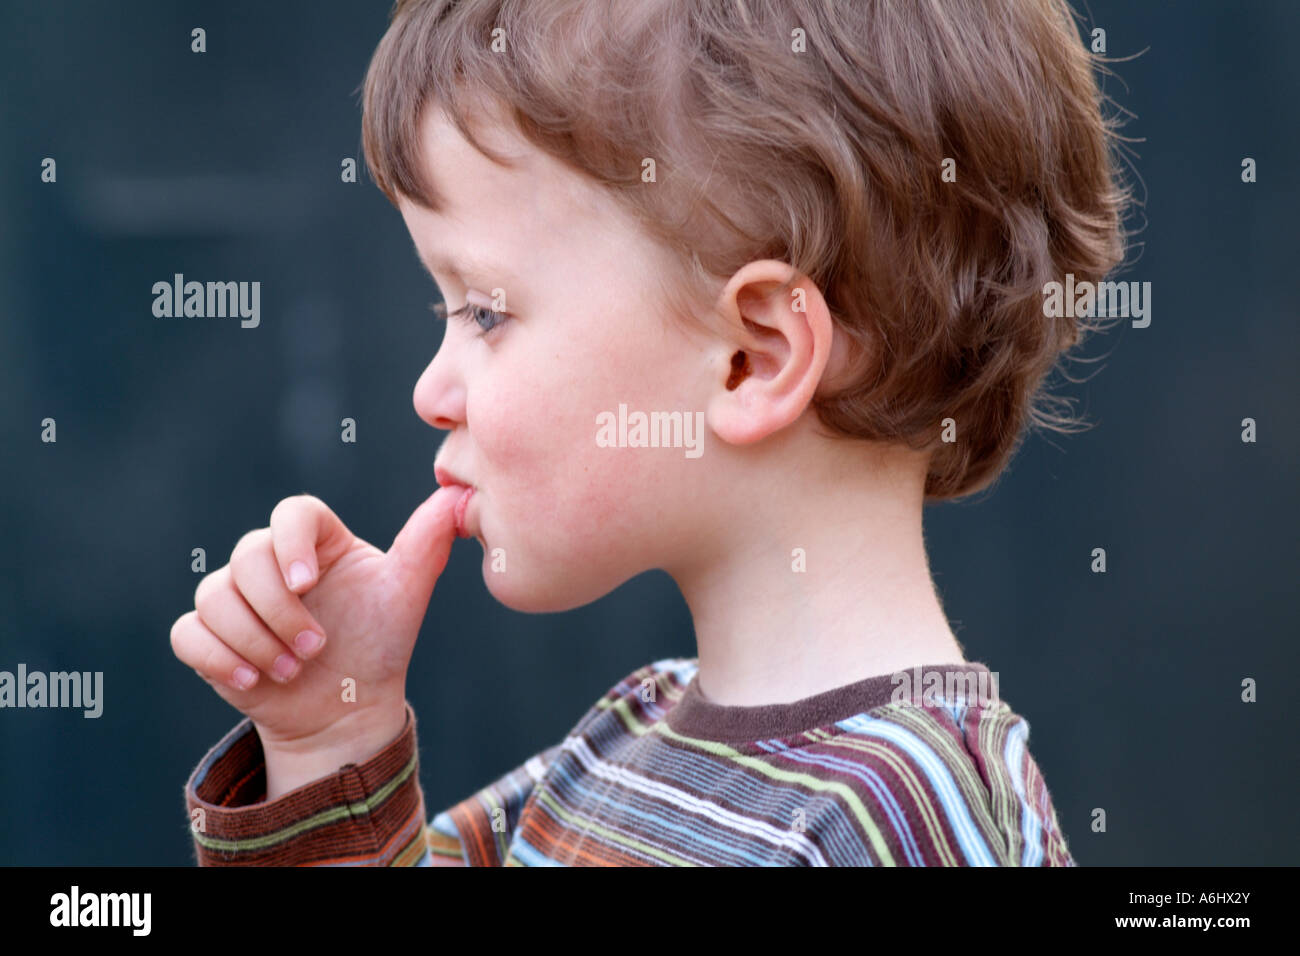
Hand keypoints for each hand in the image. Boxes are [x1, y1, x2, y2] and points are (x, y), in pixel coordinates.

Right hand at [171, 486, 464, 763]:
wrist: (347, 709)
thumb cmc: (378, 644)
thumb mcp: (406, 595)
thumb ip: (426, 544)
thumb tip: (456, 498)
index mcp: (317, 540)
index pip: (291, 512)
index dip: (290, 542)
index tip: (308, 583)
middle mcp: (271, 560)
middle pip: (247, 556)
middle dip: (280, 611)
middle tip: (316, 648)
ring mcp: (234, 596)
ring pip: (215, 595)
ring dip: (254, 639)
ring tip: (293, 670)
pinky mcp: (208, 636)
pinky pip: (187, 633)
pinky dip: (218, 657)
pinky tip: (252, 680)